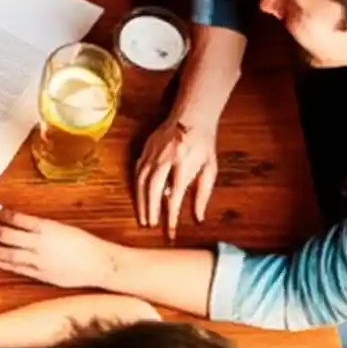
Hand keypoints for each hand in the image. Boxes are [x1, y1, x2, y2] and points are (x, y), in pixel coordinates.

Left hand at [0, 209, 115, 288]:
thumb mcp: (61, 227)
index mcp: (46, 227)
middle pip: (7, 235)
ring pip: (8, 254)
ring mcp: (38, 260)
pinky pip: (16, 268)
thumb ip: (40, 226)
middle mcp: (39, 243)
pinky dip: (3, 264)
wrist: (98, 263)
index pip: (16, 218)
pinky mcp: (40, 274)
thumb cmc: (83, 243)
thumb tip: (19, 223)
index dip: (1, 215)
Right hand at [135, 118, 218, 235]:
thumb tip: (198, 218)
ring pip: (142, 181)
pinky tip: (138, 198)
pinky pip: (137, 172)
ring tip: (143, 218)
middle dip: (151, 209)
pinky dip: (136, 187)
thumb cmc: (203, 145)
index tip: (170, 230)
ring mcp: (152, 153)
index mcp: (184, 163)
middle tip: (150, 226)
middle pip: (154, 188)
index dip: (171, 214)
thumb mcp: (210, 169)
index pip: (175, 195)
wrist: (190, 117)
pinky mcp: (145, 150)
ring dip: (141, 201)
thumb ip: (203, 194)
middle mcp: (166, 158)